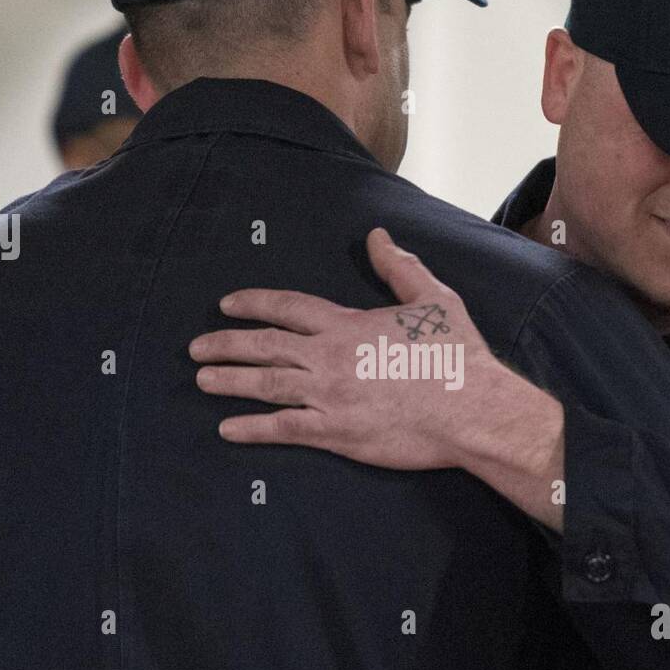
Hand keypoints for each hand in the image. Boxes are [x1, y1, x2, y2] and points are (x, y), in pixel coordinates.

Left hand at [189, 227, 509, 471]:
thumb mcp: (432, 299)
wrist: (472, 409)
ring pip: (265, 385)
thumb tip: (378, 236)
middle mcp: (329, 357)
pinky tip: (228, 430)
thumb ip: (399, 268)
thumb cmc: (457, 356)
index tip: (228, 305)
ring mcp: (329, 396)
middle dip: (226, 343)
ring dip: (229, 381)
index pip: (287, 308)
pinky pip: (283, 429)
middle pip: (264, 345)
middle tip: (197, 347)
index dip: (253, 304)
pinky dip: (252, 429)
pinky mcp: (336, 433)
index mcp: (347, 324)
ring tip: (203, 379)